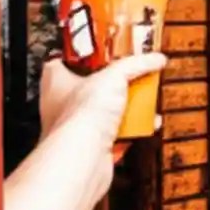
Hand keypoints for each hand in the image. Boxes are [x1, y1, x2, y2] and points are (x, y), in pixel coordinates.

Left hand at [39, 54, 166, 152]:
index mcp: (56, 82)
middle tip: (130, 78)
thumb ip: (135, 64)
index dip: (83, 57)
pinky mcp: (93, 147)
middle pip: (91, 88)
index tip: (102, 52)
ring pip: (105, 113)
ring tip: (142, 100)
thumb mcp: (114, 76)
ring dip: (126, 109)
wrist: (85, 157)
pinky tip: (145, 125)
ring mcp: (78, 128)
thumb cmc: (81, 115)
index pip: (64, 62)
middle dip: (114, 85)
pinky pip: (116, 135)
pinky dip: (132, 131)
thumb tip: (153, 58)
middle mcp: (63, 106)